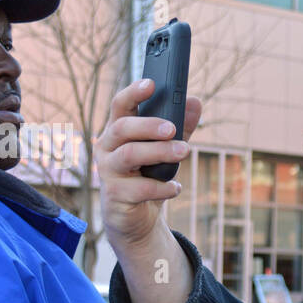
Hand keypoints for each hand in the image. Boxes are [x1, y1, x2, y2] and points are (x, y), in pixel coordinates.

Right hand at [96, 78, 202, 253]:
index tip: (151, 83)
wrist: (136, 218)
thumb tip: (195, 102)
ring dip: (159, 151)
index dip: (133, 92)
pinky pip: (140, 188)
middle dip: (149, 125)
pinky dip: (162, 187)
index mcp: (118, 131)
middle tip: (173, 128)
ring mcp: (108, 172)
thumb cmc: (148, 177)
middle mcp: (107, 148)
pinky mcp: (115, 196)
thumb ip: (180, 127)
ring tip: (185, 151)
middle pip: (122, 128)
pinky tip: (176, 188)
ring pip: (130, 155)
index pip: (120, 106)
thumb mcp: (166, 149)